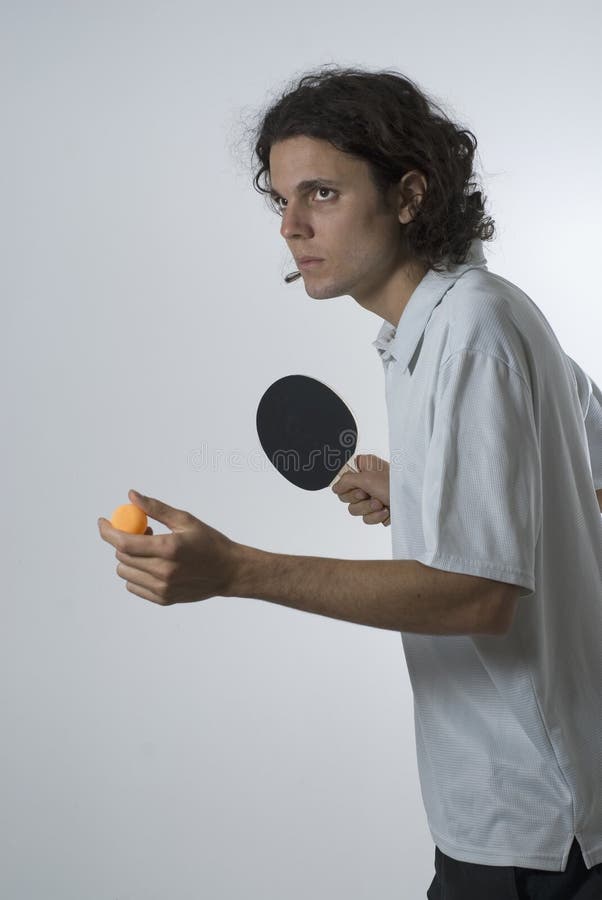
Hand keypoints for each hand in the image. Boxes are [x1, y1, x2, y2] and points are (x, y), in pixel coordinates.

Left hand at [98, 490, 238, 604]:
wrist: (229, 571)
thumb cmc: (209, 542)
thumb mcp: (185, 520)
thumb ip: (156, 508)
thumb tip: (131, 496)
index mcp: (169, 548)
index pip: (124, 542)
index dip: (108, 531)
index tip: (103, 522)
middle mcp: (163, 571)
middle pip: (122, 556)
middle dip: (122, 540)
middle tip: (140, 530)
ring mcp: (163, 588)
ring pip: (125, 572)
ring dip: (128, 557)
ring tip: (149, 548)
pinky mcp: (163, 599)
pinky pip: (133, 586)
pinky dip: (136, 573)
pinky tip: (152, 564)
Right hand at [331, 454, 390, 526]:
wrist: (413, 502)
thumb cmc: (395, 485)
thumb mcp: (367, 479)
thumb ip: (346, 481)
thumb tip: (335, 486)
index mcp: (363, 467)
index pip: (342, 479)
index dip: (348, 486)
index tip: (359, 487)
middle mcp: (366, 481)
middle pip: (346, 497)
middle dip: (360, 500)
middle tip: (370, 494)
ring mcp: (371, 497)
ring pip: (355, 510)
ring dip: (369, 509)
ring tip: (382, 504)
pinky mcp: (377, 511)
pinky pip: (366, 518)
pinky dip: (377, 517)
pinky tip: (387, 511)